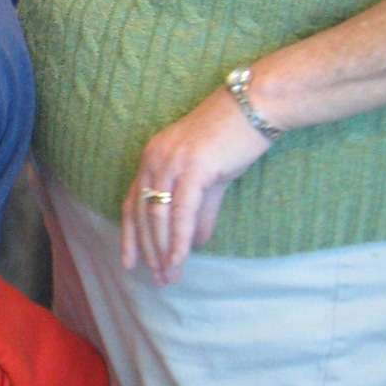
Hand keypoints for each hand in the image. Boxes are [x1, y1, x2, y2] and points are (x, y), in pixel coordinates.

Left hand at [121, 88, 272, 285]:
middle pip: (143, 215)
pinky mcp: (192, 167)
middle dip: (148, 251)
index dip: (129, 236)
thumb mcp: (211, 178)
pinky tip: (180, 258)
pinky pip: (181, 212)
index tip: (129, 263)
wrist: (256, 106)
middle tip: (158, 280)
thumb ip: (200, 211)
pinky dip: (178, 239)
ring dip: (163, 250)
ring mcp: (170, 162)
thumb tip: (196, 242)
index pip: (132, 203)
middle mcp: (154, 159)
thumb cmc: (234, 138)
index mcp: (152, 158)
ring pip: (159, 216)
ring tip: (169, 276)